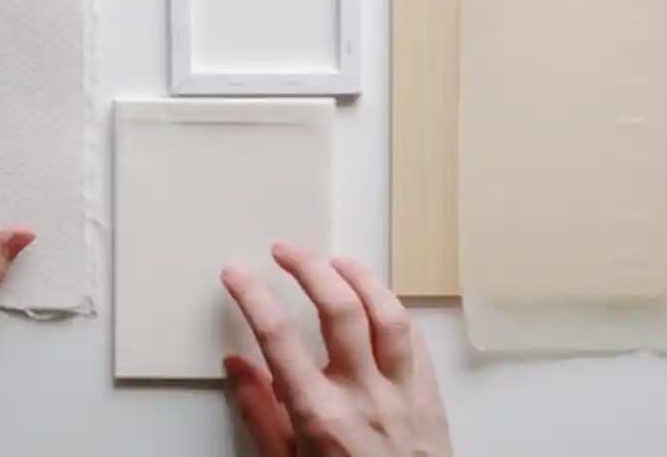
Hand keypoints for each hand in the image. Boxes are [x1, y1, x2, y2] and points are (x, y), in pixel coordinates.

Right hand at [222, 244, 451, 456]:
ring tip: (335, 260)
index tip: (236, 274)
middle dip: (308, 268)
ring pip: (389, 315)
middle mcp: (364, 398)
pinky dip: (394, 312)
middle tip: (284, 249)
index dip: (253, 297)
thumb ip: (261, 415)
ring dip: (360, 277)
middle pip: (339, 310)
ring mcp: (403, 395)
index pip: (279, 339)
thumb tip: (236, 365)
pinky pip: (416, 341)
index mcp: (321, 417)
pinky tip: (377, 300)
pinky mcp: (430, 398)